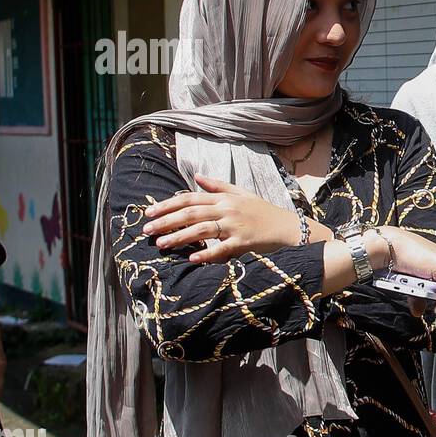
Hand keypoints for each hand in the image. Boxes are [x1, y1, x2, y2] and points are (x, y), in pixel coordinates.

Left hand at [143, 175, 302, 261]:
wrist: (289, 228)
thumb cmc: (263, 212)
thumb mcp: (242, 194)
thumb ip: (218, 186)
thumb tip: (196, 176)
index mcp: (224, 198)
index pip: (190, 198)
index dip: (167, 205)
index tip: (148, 212)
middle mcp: (227, 209)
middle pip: (191, 213)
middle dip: (166, 221)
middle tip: (147, 230)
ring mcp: (235, 226)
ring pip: (202, 229)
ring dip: (180, 237)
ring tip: (161, 245)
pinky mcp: (244, 241)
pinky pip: (222, 248)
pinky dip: (207, 254)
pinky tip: (192, 259)